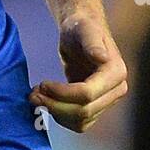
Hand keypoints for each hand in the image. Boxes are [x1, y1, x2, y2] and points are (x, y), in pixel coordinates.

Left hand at [29, 14, 127, 132]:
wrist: (81, 31)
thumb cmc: (81, 26)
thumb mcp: (84, 29)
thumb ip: (92, 43)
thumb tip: (102, 58)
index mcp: (116, 72)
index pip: (87, 94)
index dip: (62, 93)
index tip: (42, 84)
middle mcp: (117, 90)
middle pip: (84, 111)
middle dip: (55, 105)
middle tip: (32, 94)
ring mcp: (107, 101)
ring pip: (81, 121)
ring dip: (55, 113)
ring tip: (36, 97)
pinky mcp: (95, 107)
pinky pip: (78, 123)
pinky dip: (60, 117)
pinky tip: (46, 101)